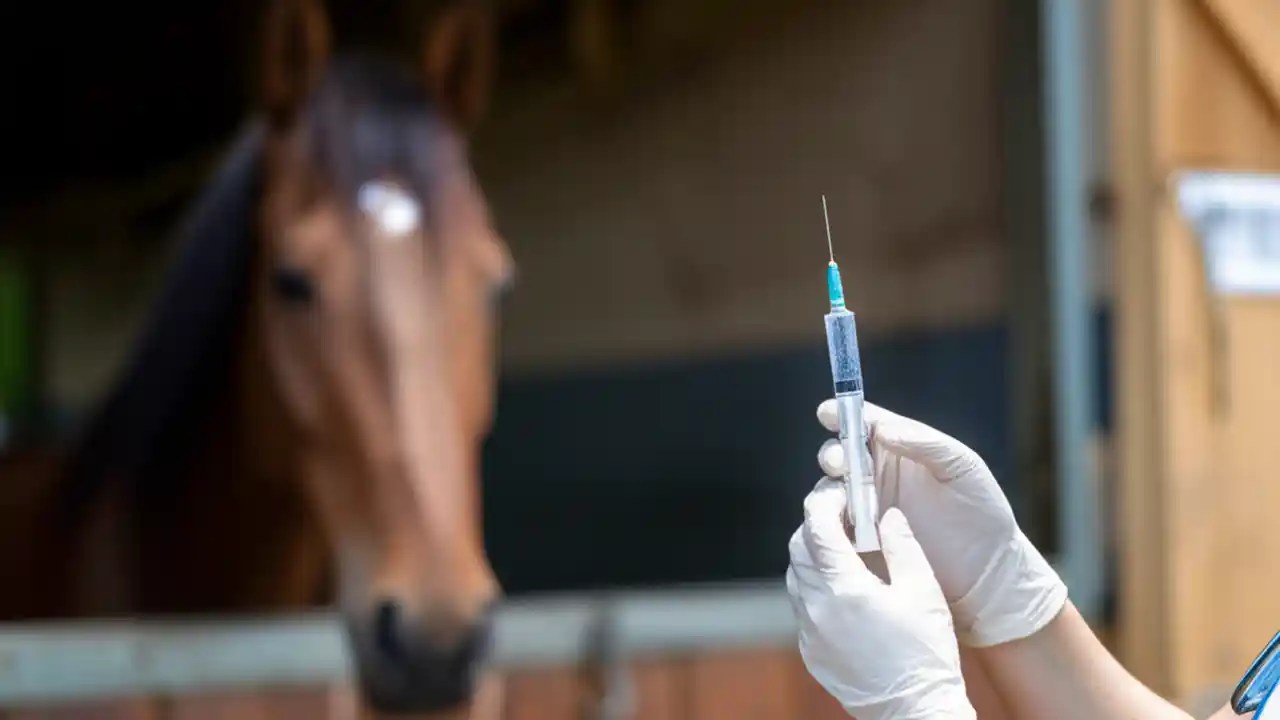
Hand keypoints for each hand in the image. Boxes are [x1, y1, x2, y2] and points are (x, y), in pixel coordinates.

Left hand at [787, 479, 975, 719]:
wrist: (914, 710)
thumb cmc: (925, 653)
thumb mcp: (924, 591)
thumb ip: (902, 545)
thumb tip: (888, 515)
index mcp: (845, 589)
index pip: (817, 528)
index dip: (825, 502)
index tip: (839, 493)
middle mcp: (817, 608)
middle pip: (798, 547)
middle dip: (816, 524)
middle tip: (843, 517)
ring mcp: (809, 631)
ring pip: (795, 576)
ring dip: (813, 555)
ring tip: (844, 551)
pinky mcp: (809, 650)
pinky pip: (801, 605)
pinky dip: (815, 586)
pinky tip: (843, 588)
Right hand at [816, 400, 1066, 646]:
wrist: (988, 574)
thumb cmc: (983, 514)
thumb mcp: (962, 466)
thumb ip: (924, 442)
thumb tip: (881, 429)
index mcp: (902, 449)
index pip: (865, 423)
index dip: (843, 414)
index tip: (828, 413)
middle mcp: (879, 475)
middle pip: (841, 453)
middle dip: (833, 452)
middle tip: (839, 461)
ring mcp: (867, 509)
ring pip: (832, 488)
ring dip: (829, 486)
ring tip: (841, 494)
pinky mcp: (861, 542)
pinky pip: (834, 525)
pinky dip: (827, 519)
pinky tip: (836, 520)